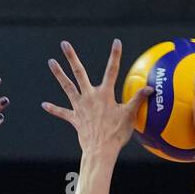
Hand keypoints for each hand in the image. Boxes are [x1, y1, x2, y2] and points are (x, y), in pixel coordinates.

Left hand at [42, 39, 149, 156]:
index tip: (116, 42)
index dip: (115, 56)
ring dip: (58, 74)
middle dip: (72, 57)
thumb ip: (138, 99)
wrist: (101, 151)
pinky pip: (62, 112)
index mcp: (104, 94)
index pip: (112, 70)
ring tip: (51, 62)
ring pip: (67, 87)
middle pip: (79, 73)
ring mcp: (80, 107)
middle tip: (64, 44)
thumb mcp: (130, 116)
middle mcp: (89, 97)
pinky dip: (54, 109)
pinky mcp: (74, 118)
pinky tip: (44, 104)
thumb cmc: (116, 134)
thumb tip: (150, 88)